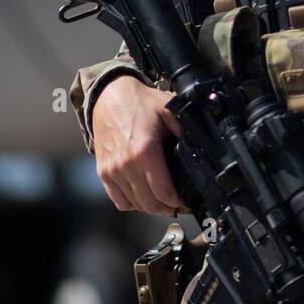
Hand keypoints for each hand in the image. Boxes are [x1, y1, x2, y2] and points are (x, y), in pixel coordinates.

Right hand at [91, 73, 182, 215]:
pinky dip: (132, 203)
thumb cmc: (139, 102)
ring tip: (162, 201)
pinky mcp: (103, 172)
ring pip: (134, 204)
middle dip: (167, 208)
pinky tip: (143, 196)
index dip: (177, 202)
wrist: (109, 96)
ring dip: (150, 207)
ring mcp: (112, 170)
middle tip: (178, 205)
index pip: (163, 192)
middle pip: (149, 203)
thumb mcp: (168, 110)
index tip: (186, 201)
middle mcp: (126, 165)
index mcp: (145, 152)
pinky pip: (118, 200)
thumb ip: (184, 131)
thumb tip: (201, 148)